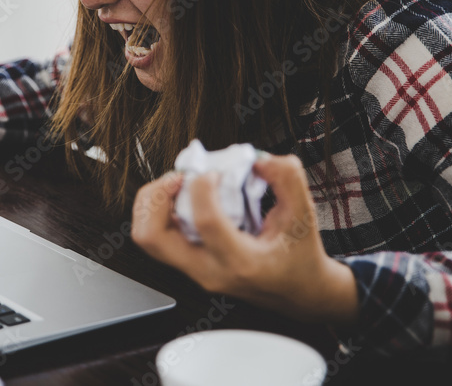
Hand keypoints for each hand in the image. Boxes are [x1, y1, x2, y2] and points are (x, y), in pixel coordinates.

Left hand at [131, 154, 358, 325]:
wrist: (299, 293)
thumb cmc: (299, 258)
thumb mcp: (305, 217)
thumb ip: (287, 180)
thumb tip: (257, 158)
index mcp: (240, 262)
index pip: (205, 222)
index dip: (203, 187)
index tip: (214, 171)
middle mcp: (209, 271)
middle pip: (152, 236)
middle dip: (157, 197)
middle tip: (179, 178)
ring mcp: (194, 271)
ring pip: (146, 237)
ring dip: (154, 203)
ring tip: (178, 185)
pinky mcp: (188, 265)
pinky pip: (158, 236)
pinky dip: (161, 210)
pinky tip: (184, 197)